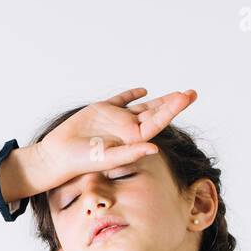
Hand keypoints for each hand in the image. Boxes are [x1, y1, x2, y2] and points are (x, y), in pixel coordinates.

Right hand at [33, 87, 196, 189]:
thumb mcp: (108, 157)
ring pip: (142, 106)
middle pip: (155, 113)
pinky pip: (120, 100)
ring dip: (159, 100)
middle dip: (173, 103)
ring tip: (178, 94)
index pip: (157, 122)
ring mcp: (115, 119)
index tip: (185, 98)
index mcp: (132, 139)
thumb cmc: (82, 160)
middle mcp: (127, 128)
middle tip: (191, 93)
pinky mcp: (102, 110)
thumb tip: (155, 148)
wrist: (59, 155)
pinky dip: (131, 95)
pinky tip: (143, 90)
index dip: (172, 110)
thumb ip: (131, 153)